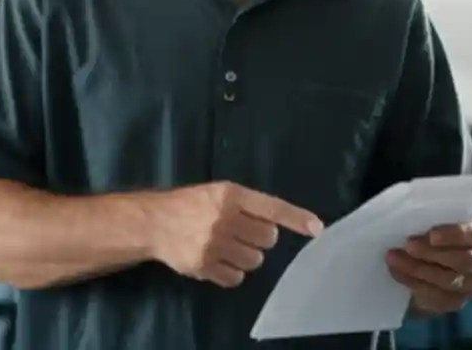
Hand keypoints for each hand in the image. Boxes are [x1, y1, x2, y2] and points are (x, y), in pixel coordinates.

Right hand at [147, 181, 323, 288]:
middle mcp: (224, 218)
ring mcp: (214, 244)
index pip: (272, 207)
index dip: (296, 218)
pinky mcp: (204, 266)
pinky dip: (232, 272)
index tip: (317, 228)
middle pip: (268, 239)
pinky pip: (236, 278)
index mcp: (230, 195)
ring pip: (254, 261)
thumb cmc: (192, 204)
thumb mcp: (219, 192)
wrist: (155, 222)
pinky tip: (219, 260)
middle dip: (261, 238)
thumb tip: (281, 222)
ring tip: (229, 247)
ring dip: (247, 256)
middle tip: (244, 233)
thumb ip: (247, 204)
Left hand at [386, 222, 471, 314]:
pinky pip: (435, 297)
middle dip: (431, 253)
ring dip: (417, 269)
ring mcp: (471, 287)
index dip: (454, 236)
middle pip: (462, 261)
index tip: (432, 235)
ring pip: (447, 281)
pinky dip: (413, 283)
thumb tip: (409, 219)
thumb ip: (432, 220)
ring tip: (394, 258)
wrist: (436, 262)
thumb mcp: (439, 223)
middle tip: (408, 245)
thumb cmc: (438, 235)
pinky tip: (397, 272)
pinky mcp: (455, 303)